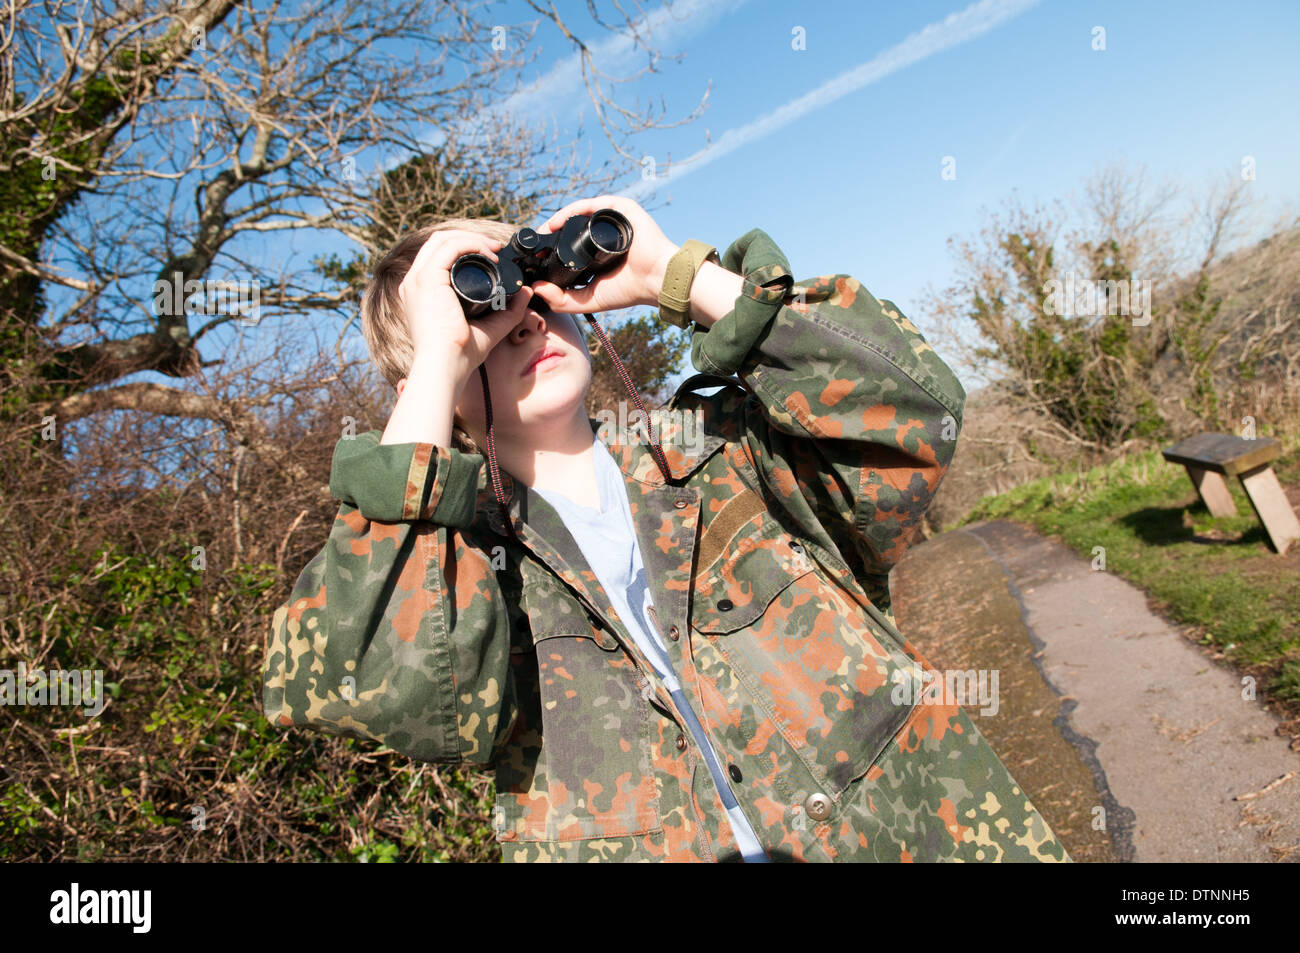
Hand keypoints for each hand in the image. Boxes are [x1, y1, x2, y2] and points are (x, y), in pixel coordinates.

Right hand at [398, 229, 535, 382]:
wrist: (446, 365)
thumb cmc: (460, 354)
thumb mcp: (489, 327)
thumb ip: (508, 311)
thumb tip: (526, 292)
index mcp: (422, 292)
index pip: (438, 256)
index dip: (464, 247)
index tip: (492, 254)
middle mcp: (414, 282)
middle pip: (439, 242)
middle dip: (470, 238)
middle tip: (496, 247)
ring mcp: (418, 279)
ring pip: (443, 239)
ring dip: (472, 238)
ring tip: (494, 248)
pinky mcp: (426, 279)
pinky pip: (449, 248)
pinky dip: (470, 244)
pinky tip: (489, 253)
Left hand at [528, 195, 678, 313]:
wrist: (656, 279)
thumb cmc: (628, 290)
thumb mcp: (589, 299)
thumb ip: (562, 299)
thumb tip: (536, 288)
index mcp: (596, 252)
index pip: (569, 244)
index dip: (549, 249)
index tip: (533, 257)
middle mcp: (602, 233)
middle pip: (571, 227)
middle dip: (550, 233)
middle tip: (533, 245)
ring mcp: (611, 220)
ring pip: (578, 214)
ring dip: (556, 221)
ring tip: (541, 233)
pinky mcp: (619, 208)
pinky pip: (590, 205)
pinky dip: (571, 211)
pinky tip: (557, 222)